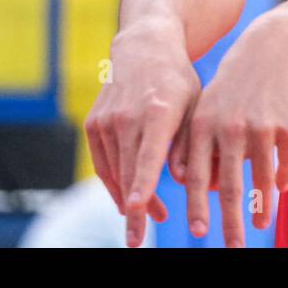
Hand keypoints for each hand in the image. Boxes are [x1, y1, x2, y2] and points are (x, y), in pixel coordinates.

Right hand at [85, 18, 201, 246]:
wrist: (143, 48)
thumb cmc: (178, 81)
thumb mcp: (195, 106)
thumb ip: (189, 143)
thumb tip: (185, 179)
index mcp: (157, 111)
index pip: (148, 155)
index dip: (142, 184)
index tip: (137, 210)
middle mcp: (126, 116)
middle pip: (127, 171)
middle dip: (132, 209)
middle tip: (136, 240)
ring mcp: (105, 120)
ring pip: (114, 171)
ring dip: (128, 199)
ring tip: (146, 220)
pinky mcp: (92, 124)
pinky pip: (102, 163)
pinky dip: (114, 183)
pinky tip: (128, 200)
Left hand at [182, 14, 287, 247]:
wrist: (276, 46)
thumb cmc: (237, 84)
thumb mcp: (211, 106)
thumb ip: (200, 144)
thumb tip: (203, 188)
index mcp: (204, 123)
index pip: (195, 175)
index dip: (197, 207)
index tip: (198, 234)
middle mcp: (230, 126)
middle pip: (229, 186)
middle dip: (229, 223)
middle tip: (232, 248)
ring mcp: (261, 126)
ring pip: (261, 179)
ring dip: (260, 206)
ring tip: (259, 223)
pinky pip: (285, 164)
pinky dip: (282, 178)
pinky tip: (280, 189)